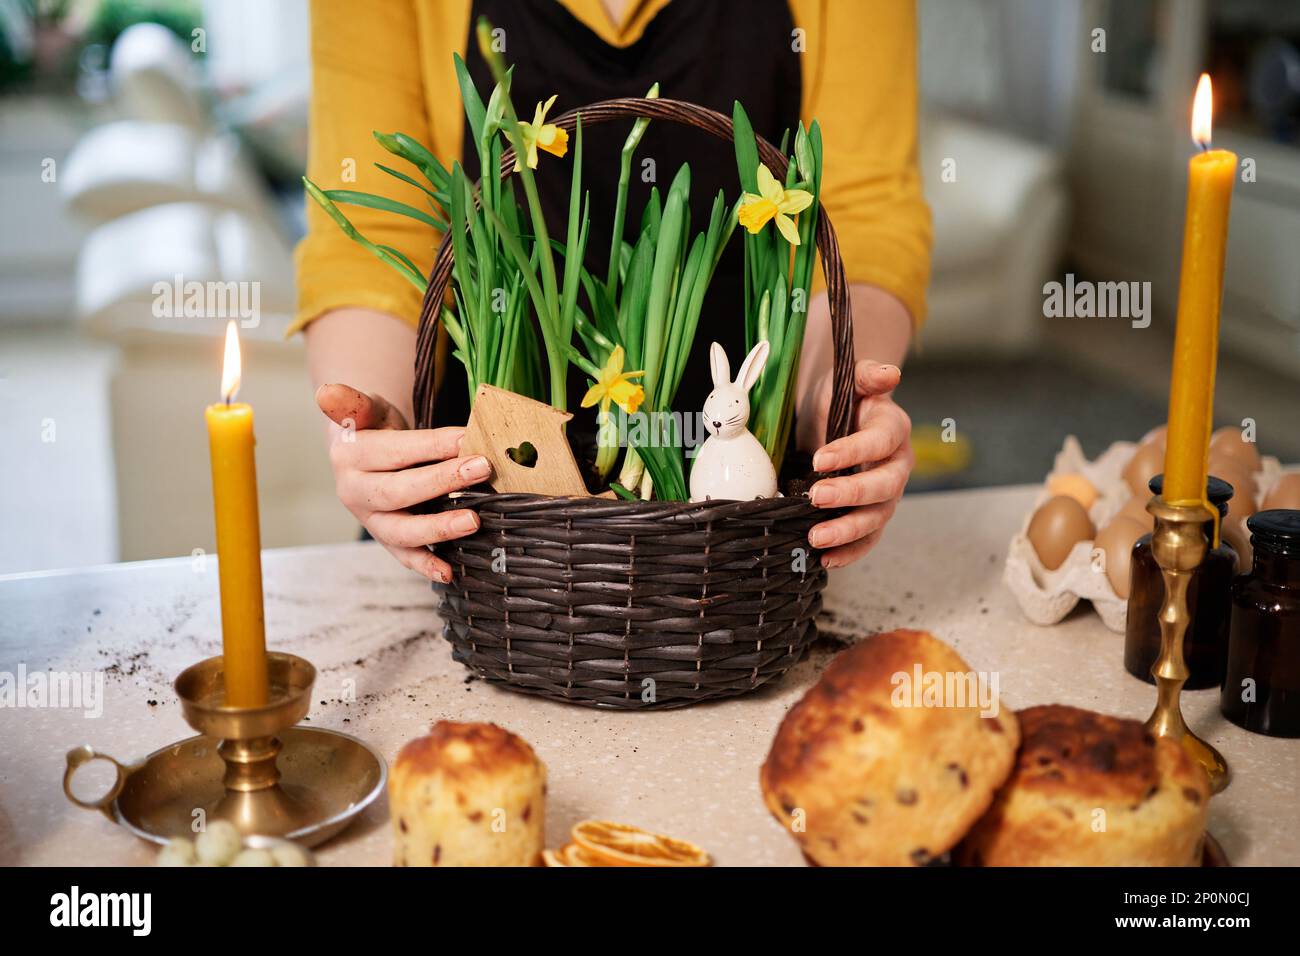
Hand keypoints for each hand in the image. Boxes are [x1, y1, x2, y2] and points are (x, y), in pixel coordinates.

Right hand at [316, 383, 491, 581]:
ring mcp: (371, 520)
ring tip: (473, 521)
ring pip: (401, 531)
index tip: (467, 437)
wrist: (364, 453)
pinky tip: (448, 572)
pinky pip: (405, 556)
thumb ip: (353, 402)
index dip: (431, 445)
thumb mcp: (366, 408)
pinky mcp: (387, 539)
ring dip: (438, 528)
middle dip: (442, 481)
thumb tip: (327, 393)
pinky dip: (426, 565)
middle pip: (398, 492)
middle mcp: (355, 492)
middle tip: (482, 468)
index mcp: (350, 456)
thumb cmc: (374, 428)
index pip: (394, 451)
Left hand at [799, 361, 912, 567]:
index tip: (820, 458)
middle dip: (851, 495)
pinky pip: (866, 539)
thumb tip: (890, 374)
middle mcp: (896, 465)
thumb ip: (867, 374)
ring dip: (847, 531)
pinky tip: (826, 559)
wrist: (829, 417)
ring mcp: (885, 494)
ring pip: (876, 518)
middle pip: (883, 486)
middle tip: (816, 498)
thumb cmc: (839, 398)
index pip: (880, 442)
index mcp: (894, 429)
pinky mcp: (871, 515)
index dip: (853, 452)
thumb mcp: (848, 378)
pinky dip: (849, 552)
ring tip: (816, 538)